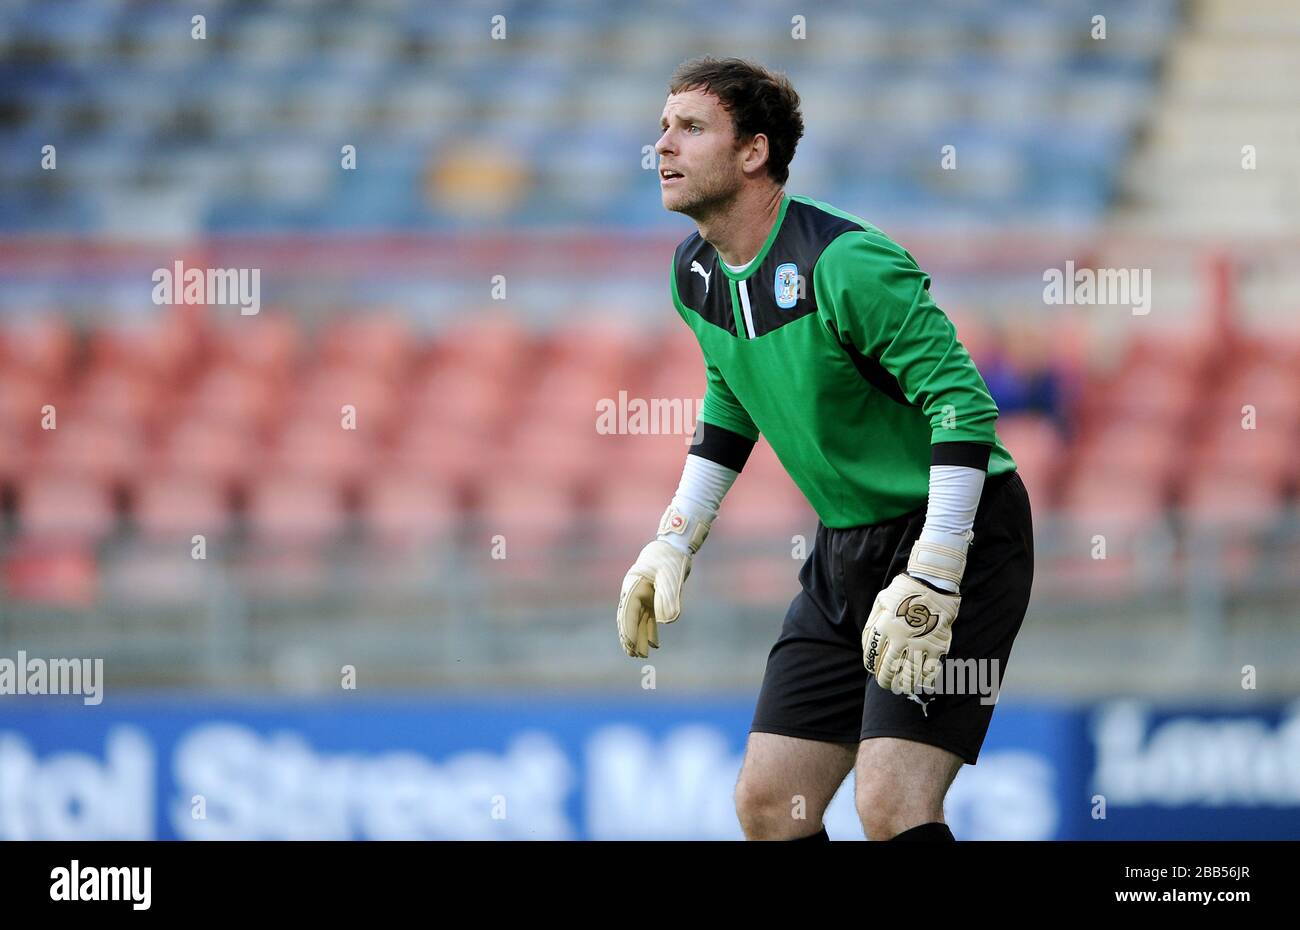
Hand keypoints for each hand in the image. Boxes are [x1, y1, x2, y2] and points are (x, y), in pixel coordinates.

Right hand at [617, 539, 691, 657]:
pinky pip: (649, 617)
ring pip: (639, 620)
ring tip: (642, 655)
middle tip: (633, 655)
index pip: (628, 613)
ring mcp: (644, 595)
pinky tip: (654, 644)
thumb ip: (669, 597)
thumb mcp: (671, 576)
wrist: (675, 544)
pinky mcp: (653, 596)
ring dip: (640, 637)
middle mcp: (635, 592)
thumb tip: (666, 622)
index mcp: (634, 586)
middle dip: (630, 637)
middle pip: (629, 619)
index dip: (629, 631)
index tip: (631, 647)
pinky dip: (650, 630)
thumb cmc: (671, 558)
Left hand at [861, 572, 959, 693]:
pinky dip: (925, 680)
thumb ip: (873, 624)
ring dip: (904, 685)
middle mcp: (900, 638)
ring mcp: (920, 643)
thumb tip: (869, 646)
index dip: (872, 667)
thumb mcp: (880, 603)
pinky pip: (931, 670)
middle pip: (889, 669)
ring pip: (909, 674)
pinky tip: (921, 683)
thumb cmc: (903, 592)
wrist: (932, 584)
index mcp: (884, 627)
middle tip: (886, 684)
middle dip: (886, 681)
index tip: (874, 670)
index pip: (873, 657)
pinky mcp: (937, 645)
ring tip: (901, 688)